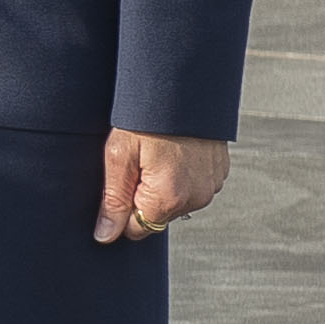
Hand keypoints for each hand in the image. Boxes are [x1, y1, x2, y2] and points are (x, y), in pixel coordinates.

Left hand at [96, 131, 226, 241]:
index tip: (122, 179)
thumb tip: (105, 236)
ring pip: (174, 202)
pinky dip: (180, 176)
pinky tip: (173, 152)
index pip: (136, 229)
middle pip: (156, 216)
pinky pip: (192, 186)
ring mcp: (212, 186)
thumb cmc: (146, 119)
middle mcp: (197, 198)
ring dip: (161, 186)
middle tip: (138, 162)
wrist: (184, 87)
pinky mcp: (219, 172)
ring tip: (156, 153)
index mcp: (169, 198)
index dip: (122, 208)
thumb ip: (113, 201)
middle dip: (141, 196)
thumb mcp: (119, 156)